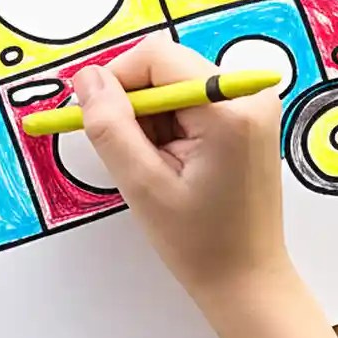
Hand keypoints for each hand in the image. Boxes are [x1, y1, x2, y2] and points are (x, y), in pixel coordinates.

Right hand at [73, 35, 287, 300]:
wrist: (246, 279)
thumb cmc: (200, 243)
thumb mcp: (142, 185)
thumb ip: (110, 125)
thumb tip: (86, 78)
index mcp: (230, 109)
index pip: (157, 57)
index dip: (115, 79)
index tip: (94, 116)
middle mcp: (249, 95)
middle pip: (166, 67)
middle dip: (135, 105)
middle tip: (131, 155)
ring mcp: (251, 104)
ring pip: (174, 84)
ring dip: (151, 119)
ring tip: (157, 167)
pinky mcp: (246, 117)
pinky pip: (190, 100)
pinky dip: (169, 126)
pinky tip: (173, 163)